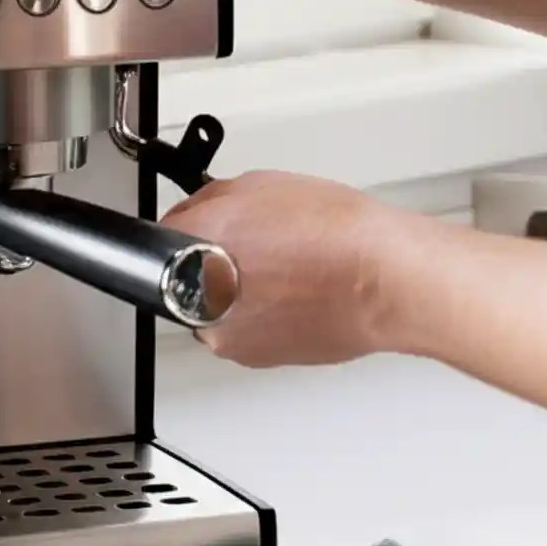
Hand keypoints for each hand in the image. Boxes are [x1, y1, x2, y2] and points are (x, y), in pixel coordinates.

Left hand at [161, 171, 417, 367]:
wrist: (384, 281)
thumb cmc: (335, 235)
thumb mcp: (259, 186)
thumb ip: (212, 199)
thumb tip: (196, 210)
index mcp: (193, 250)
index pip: (162, 237)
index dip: (190, 228)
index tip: (206, 226)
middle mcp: (201, 300)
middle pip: (186, 275)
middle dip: (212, 260)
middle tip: (257, 246)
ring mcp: (227, 336)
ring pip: (218, 306)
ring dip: (240, 290)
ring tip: (285, 271)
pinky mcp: (256, 359)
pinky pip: (248, 329)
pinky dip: (265, 313)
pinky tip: (297, 293)